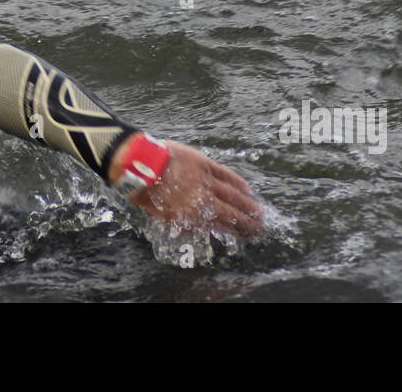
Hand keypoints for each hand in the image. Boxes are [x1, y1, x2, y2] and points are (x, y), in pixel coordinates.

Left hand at [114, 137, 262, 240]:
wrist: (140, 165)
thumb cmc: (146, 192)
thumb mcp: (163, 216)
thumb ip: (186, 223)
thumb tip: (204, 229)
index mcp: (192, 217)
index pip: (222, 227)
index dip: (237, 233)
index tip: (247, 237)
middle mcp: (203, 201)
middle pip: (232, 214)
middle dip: (248, 222)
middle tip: (261, 228)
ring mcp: (205, 181)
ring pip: (233, 195)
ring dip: (248, 205)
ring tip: (261, 212)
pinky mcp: (203, 164)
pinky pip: (225, 175)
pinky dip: (238, 182)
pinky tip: (247, 189)